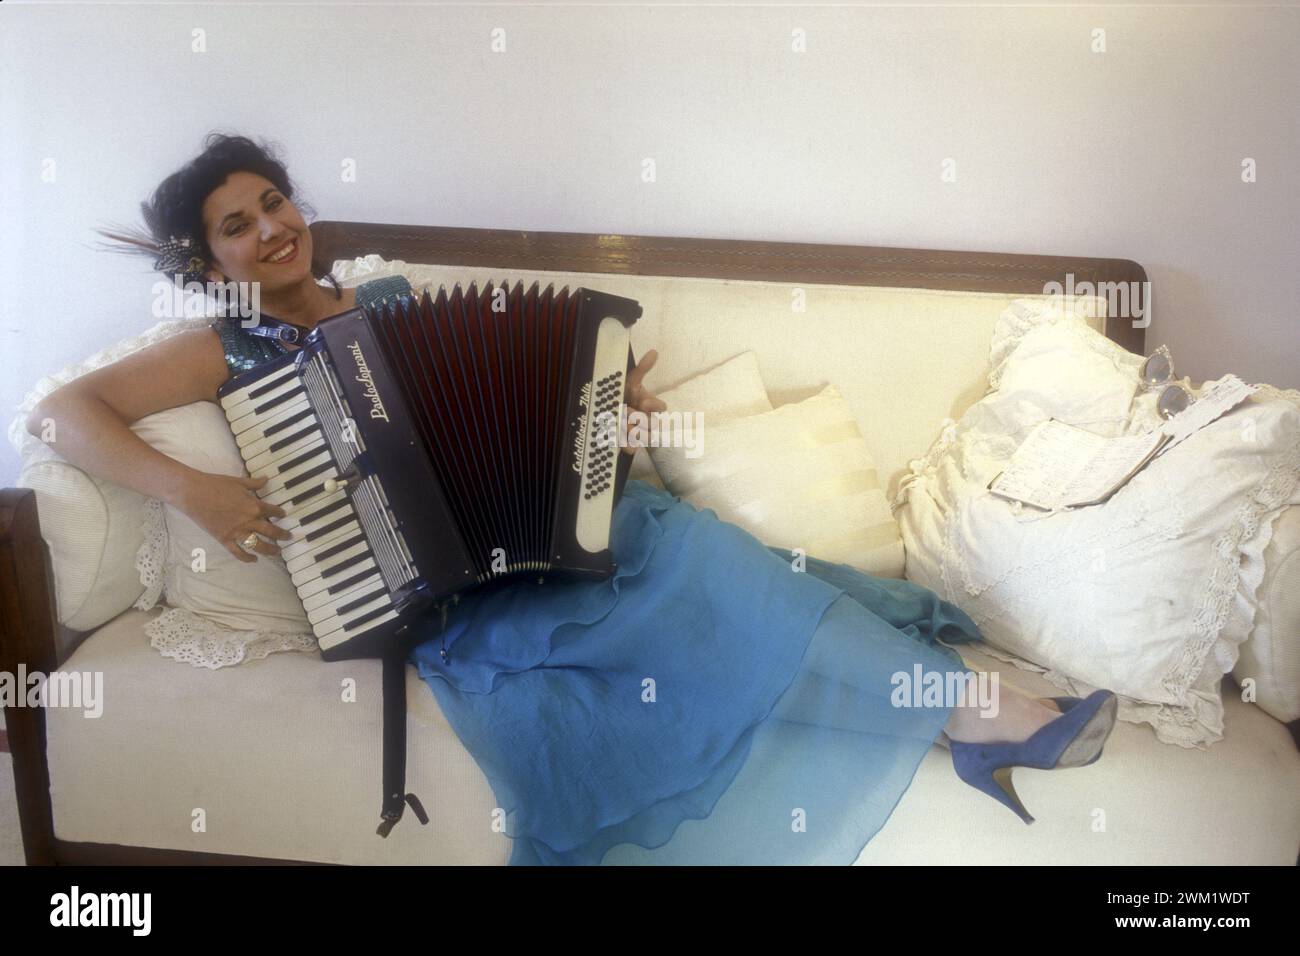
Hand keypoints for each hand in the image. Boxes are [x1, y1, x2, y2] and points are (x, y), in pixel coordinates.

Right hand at [175, 471, 293, 562]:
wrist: (194, 493)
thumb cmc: (216, 484)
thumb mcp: (238, 482)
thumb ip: (254, 483)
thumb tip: (266, 479)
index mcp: (254, 505)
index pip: (273, 511)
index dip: (280, 513)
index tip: (283, 515)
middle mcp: (249, 520)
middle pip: (271, 531)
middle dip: (282, 535)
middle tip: (289, 537)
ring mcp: (237, 531)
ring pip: (258, 545)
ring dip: (270, 549)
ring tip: (277, 551)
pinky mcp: (225, 539)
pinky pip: (238, 552)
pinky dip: (247, 558)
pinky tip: (254, 560)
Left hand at [620, 349, 666, 455]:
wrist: (608, 415)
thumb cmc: (623, 397)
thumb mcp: (630, 382)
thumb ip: (642, 369)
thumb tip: (654, 351)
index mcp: (650, 406)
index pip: (661, 407)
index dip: (654, 405)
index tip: (643, 402)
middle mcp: (648, 420)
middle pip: (653, 424)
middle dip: (640, 418)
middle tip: (627, 412)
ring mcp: (641, 435)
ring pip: (645, 437)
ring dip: (634, 431)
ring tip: (621, 425)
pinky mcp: (631, 446)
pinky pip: (633, 448)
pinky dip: (626, 444)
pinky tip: (619, 439)